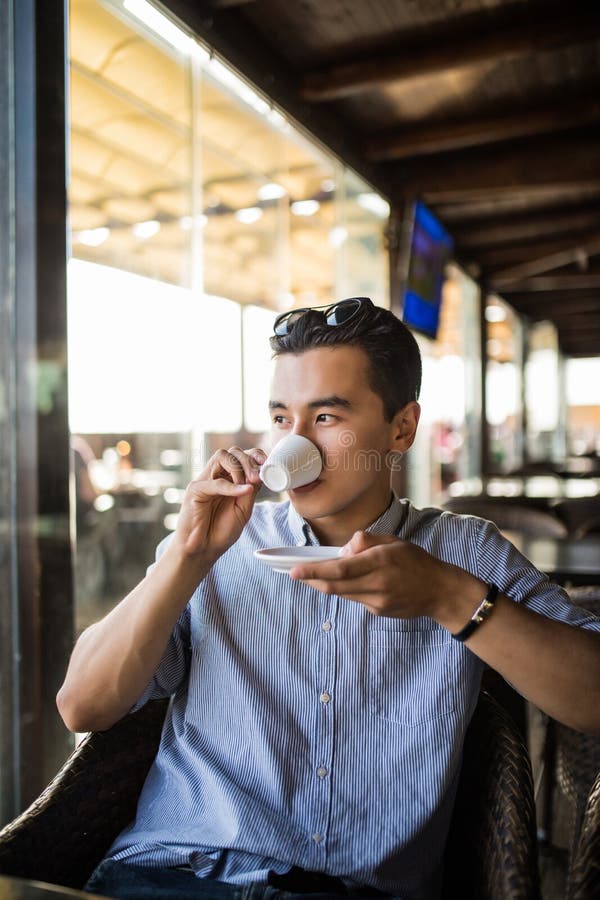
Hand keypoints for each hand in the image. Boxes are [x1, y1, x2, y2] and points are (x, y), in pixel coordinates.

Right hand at [168, 446, 265, 565]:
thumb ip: (251, 491)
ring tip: (248, 484)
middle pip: (232, 452)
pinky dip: (232, 486)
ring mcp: (204, 481)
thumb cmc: (220, 532)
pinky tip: (243, 492)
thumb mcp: (243, 509)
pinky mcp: (195, 490)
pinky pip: (215, 482)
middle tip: (257, 477)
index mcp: (227, 479)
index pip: (241, 456)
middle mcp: (215, 476)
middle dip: (249, 461)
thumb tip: (260, 474)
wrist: (202, 551)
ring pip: (221, 456)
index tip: (267, 463)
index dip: (255, 456)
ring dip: (239, 467)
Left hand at [290, 530, 464, 620]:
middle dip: (311, 580)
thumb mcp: (392, 541)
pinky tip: (355, 582)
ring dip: (327, 584)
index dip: (314, 571)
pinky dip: (349, 589)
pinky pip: (356, 599)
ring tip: (318, 574)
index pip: (340, 568)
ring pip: (343, 593)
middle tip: (294, 573)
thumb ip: (365, 542)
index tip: (294, 570)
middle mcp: (377, 584)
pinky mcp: (378, 612)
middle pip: (335, 585)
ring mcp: (377, 602)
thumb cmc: (415, 561)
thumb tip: (342, 551)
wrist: (439, 591)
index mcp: (380, 562)